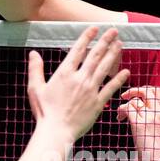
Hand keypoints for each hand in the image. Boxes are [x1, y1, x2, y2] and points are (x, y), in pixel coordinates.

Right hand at [26, 27, 128, 141]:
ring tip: (120, 44)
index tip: (94, 28)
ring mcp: (90, 90)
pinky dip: (119, 79)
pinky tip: (126, 71)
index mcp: (64, 74)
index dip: (87, 37)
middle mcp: (79, 78)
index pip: (78, 50)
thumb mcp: (35, 88)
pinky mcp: (98, 103)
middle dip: (105, 40)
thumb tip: (33, 53)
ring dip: (113, 54)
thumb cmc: (44, 112)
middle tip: (114, 30)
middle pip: (95, 55)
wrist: (56, 131)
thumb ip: (35, 69)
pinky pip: (111, 88)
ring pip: (105, 68)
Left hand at [116, 86, 159, 160]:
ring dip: (125, 104)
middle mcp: (159, 112)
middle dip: (134, 91)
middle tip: (126, 97)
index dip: (147, 89)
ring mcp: (149, 117)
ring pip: (135, 100)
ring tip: (122, 114)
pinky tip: (120, 118)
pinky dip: (121, 110)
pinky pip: (128, 108)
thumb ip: (157, 116)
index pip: (158, 91)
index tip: (139, 95)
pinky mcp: (139, 124)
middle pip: (147, 90)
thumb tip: (144, 108)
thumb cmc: (159, 149)